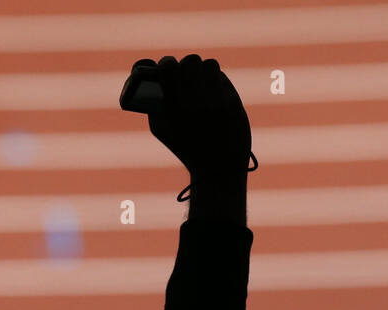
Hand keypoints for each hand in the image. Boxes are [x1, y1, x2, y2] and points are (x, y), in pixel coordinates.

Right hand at [146, 55, 250, 179]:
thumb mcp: (162, 129)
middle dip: (187, 65)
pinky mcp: (233, 103)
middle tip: (186, 73)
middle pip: (191, 61)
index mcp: (174, 107)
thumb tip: (153, 76)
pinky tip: (213, 92)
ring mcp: (217, 102)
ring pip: (210, 65)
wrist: (218, 170)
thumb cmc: (186, 148)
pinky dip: (216, 82)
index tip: (167, 66)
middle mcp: (196, 102)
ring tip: (201, 80)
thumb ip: (154, 101)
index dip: (166, 62)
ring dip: (204, 70)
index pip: (169, 66)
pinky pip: (222, 79)